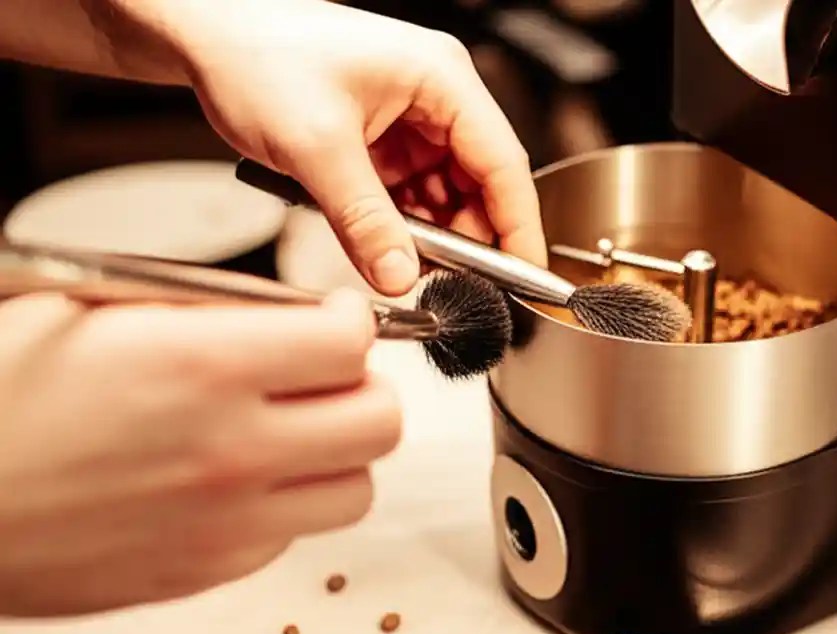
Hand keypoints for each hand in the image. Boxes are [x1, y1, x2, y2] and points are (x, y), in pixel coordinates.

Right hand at [0, 290, 400, 615]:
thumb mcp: (92, 308)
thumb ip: (207, 308)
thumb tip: (287, 310)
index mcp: (203, 366)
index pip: (352, 341)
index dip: (350, 320)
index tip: (333, 318)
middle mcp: (231, 449)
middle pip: (381, 420)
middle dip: (361, 386)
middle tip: (325, 375)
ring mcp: (226, 521)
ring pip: (357, 488)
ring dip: (338, 453)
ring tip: (293, 431)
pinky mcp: (208, 571)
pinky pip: (293, 535)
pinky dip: (285, 504)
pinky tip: (237, 479)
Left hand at [173, 0, 546, 295]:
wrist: (203, 36)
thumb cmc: (256, 53)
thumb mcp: (315, 147)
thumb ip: (364, 220)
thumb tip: (399, 275)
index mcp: (442, 79)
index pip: (504, 163)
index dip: (518, 227)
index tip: (521, 279)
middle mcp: (437, 97)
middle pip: (481, 184)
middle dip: (468, 237)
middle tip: (450, 284)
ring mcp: (412, 119)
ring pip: (447, 195)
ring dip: (431, 235)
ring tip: (405, 263)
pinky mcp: (385, 140)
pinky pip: (412, 194)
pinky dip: (402, 225)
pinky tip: (384, 244)